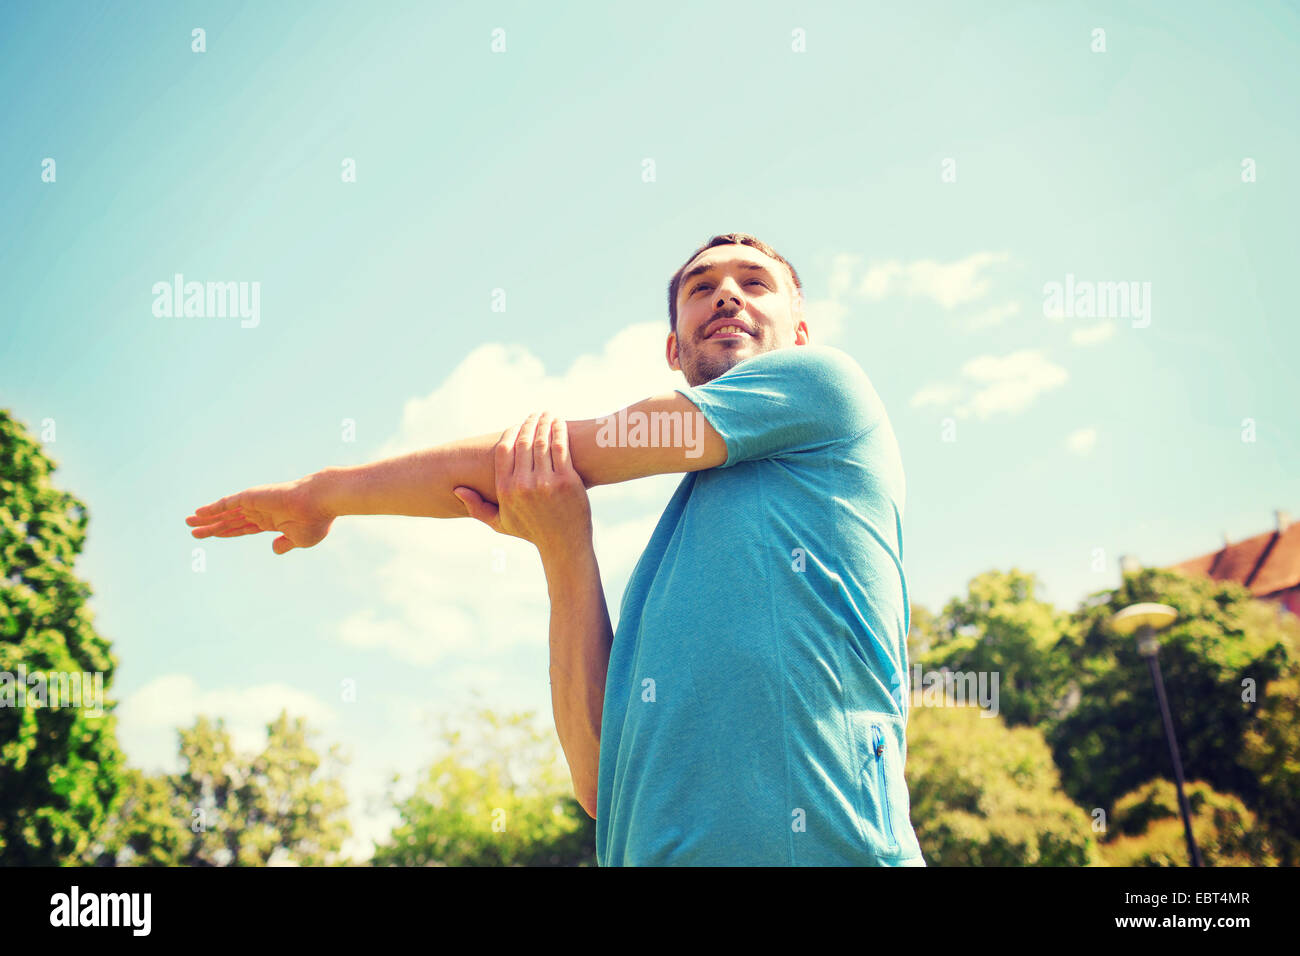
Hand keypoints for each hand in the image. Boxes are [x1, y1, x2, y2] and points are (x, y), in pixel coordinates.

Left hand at [185, 475, 334, 554]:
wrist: (320, 503)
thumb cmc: (315, 521)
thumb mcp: (300, 540)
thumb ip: (285, 544)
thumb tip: (273, 549)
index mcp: (272, 522)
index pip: (244, 528)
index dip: (228, 532)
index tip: (214, 535)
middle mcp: (261, 511)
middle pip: (230, 521)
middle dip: (212, 526)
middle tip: (194, 532)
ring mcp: (256, 504)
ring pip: (225, 513)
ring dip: (207, 518)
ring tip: (188, 522)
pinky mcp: (252, 497)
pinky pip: (228, 503)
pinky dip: (213, 507)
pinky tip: (199, 512)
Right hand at [453, 411, 591, 554]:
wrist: (563, 545)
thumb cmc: (531, 532)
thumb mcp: (500, 523)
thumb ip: (477, 507)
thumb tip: (458, 489)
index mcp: (505, 490)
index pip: (503, 450)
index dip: (510, 432)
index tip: (517, 425)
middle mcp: (523, 485)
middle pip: (523, 442)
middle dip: (529, 423)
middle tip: (535, 414)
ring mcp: (545, 482)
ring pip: (542, 441)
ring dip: (544, 422)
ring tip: (547, 414)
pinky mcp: (566, 481)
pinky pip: (560, 448)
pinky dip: (559, 431)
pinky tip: (560, 423)